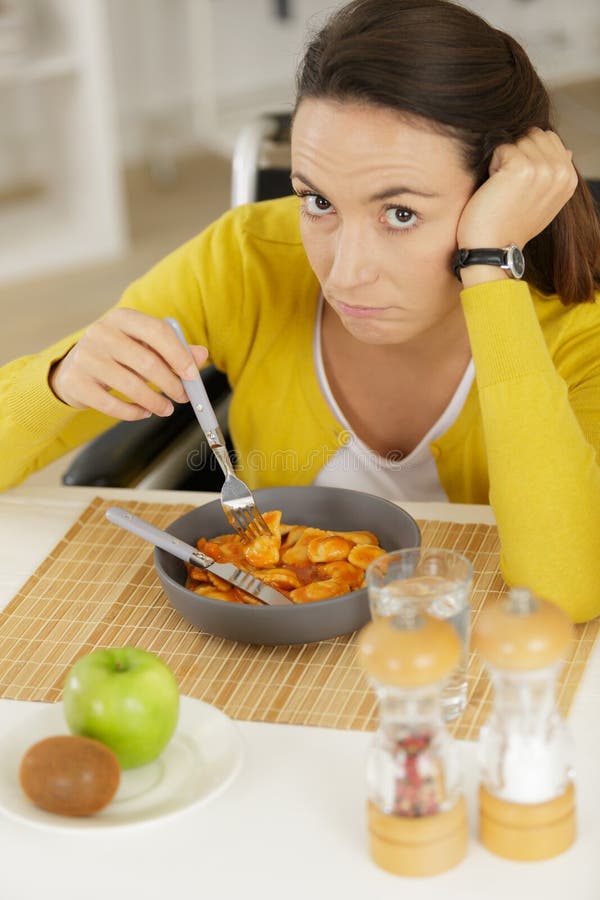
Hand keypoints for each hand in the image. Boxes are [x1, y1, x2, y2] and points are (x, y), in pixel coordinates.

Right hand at [50, 308, 208, 419]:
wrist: (74, 368)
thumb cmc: (118, 355)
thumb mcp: (144, 345)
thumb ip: (174, 349)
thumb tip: (201, 355)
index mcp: (122, 318)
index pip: (157, 331)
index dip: (179, 355)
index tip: (193, 375)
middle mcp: (101, 333)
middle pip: (146, 362)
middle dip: (171, 384)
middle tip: (183, 397)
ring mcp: (85, 357)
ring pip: (130, 386)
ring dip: (155, 402)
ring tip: (166, 409)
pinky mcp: (76, 382)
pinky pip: (111, 404)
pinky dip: (133, 412)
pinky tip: (144, 412)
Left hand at [456, 128, 577, 250]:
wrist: (493, 248)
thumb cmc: (511, 225)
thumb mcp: (544, 200)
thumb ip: (555, 175)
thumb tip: (567, 150)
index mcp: (569, 178)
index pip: (549, 139)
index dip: (528, 155)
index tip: (521, 185)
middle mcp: (561, 172)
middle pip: (532, 136)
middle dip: (516, 155)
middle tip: (509, 187)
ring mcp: (543, 169)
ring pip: (517, 141)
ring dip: (504, 161)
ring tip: (503, 189)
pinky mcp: (521, 168)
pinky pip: (502, 148)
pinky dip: (492, 166)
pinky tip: (495, 189)